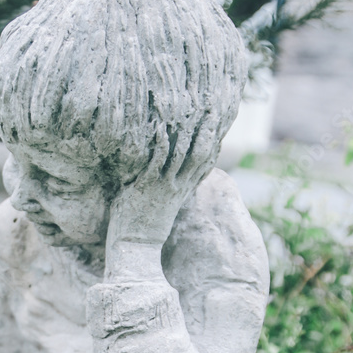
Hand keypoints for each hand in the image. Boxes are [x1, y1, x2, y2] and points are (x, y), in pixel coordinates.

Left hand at [105, 119, 214, 280]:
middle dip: (205, 128)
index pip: (203, 161)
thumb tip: (166, 177)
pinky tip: (159, 124)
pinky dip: (159, 141)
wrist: (135, 247)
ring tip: (188, 106)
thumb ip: (167, 189)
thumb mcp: (161, 205)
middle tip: (211, 105)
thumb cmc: (143, 226)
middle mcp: (177, 186)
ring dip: (184, 129)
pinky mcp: (145, 186)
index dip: (211, 140)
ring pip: (180, 153)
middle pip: (198, 152)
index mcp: (182, 189)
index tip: (217, 122)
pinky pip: (156, 159)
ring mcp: (163, 185)